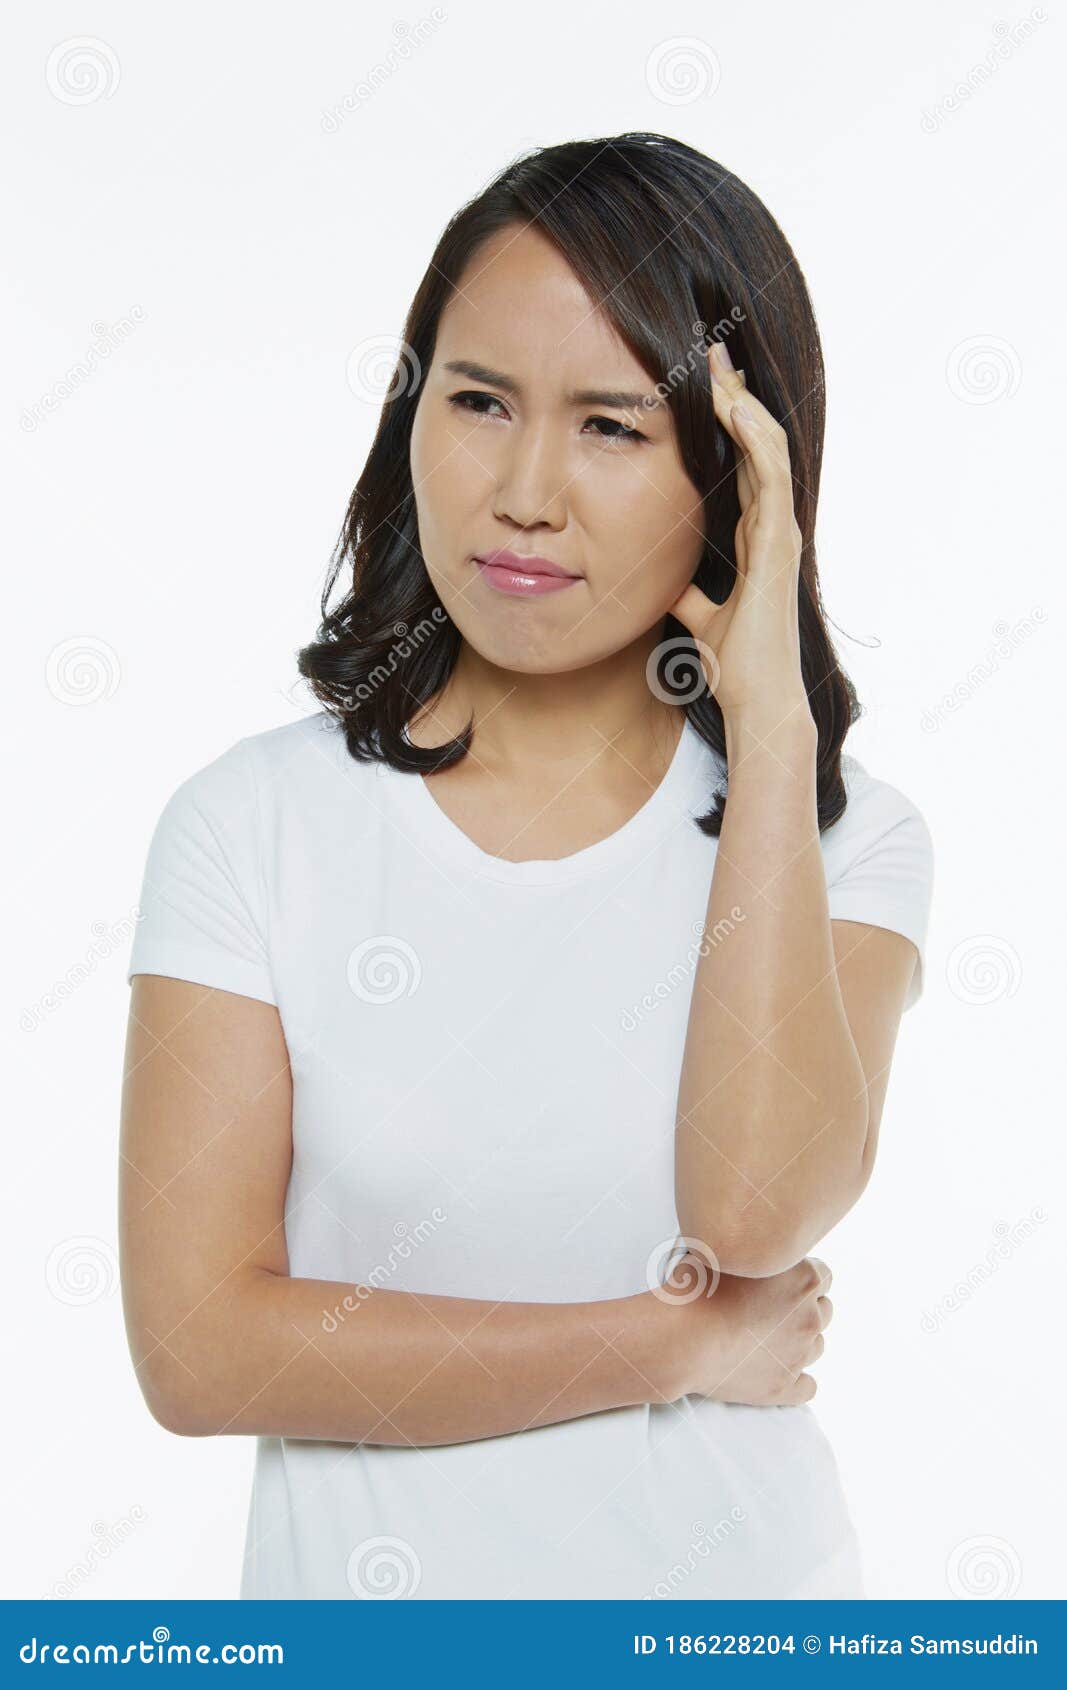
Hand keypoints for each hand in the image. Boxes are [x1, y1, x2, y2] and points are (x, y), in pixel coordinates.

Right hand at [662, 1252, 832, 1405]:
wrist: (679, 1340)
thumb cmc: (696, 1292)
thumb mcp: (724, 1251)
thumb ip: (751, 1252)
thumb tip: (747, 1247)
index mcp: (803, 1279)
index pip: (824, 1275)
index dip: (800, 1278)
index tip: (780, 1282)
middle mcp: (809, 1317)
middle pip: (824, 1311)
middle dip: (803, 1309)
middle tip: (771, 1310)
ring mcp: (798, 1356)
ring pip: (816, 1347)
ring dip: (798, 1342)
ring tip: (766, 1339)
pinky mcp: (784, 1387)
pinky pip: (808, 1387)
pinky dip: (795, 1379)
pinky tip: (773, 1370)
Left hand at [667, 339, 811, 730]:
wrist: (755, 697)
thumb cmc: (734, 663)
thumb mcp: (698, 616)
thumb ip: (685, 594)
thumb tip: (663, 585)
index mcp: (754, 537)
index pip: (740, 465)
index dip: (724, 424)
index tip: (702, 384)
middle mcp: (772, 526)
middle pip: (755, 446)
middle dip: (735, 397)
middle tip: (713, 351)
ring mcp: (780, 531)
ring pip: (767, 449)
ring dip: (745, 404)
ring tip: (721, 364)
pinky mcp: (780, 541)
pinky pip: (770, 475)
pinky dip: (754, 437)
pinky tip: (733, 406)